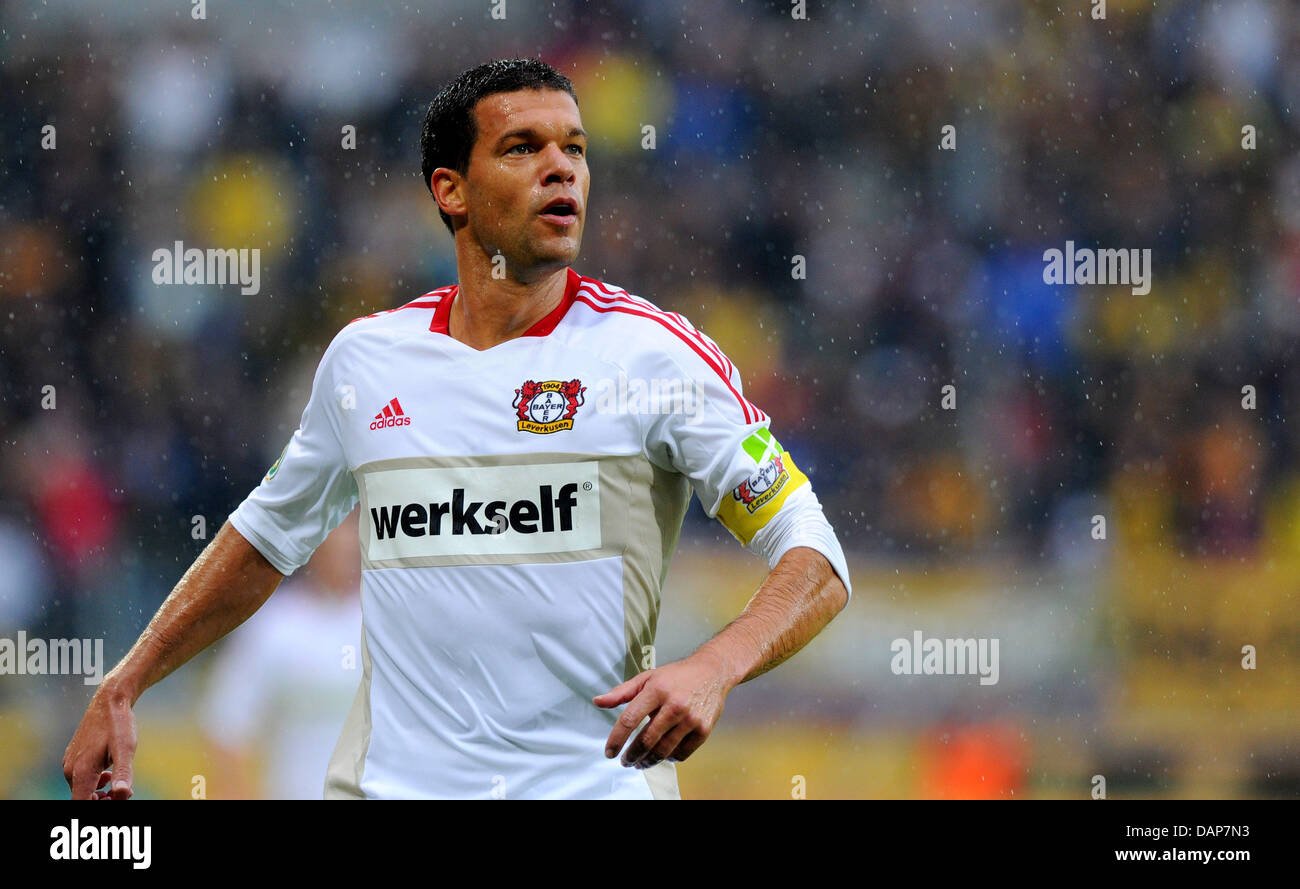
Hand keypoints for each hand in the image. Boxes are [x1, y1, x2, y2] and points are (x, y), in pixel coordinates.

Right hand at [63, 682, 137, 799]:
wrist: (109, 702)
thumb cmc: (119, 725)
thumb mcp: (126, 749)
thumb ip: (123, 773)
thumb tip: (121, 794)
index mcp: (81, 771)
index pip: (82, 804)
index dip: (99, 807)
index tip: (116, 800)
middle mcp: (70, 770)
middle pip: (82, 799)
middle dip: (102, 801)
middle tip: (125, 794)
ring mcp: (70, 763)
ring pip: (81, 789)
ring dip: (98, 793)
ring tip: (119, 786)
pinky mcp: (73, 758)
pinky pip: (80, 779)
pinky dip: (94, 783)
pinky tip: (108, 776)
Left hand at [593, 649, 733, 768]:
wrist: (712, 672)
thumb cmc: (677, 676)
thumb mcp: (647, 677)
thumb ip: (622, 692)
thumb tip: (598, 701)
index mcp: (657, 690)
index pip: (630, 719)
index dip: (616, 739)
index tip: (609, 752)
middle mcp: (674, 705)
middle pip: (646, 740)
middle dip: (631, 755)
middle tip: (625, 761)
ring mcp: (691, 719)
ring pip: (663, 750)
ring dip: (647, 761)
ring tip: (639, 763)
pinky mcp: (703, 729)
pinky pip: (681, 753)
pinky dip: (668, 758)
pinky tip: (661, 756)